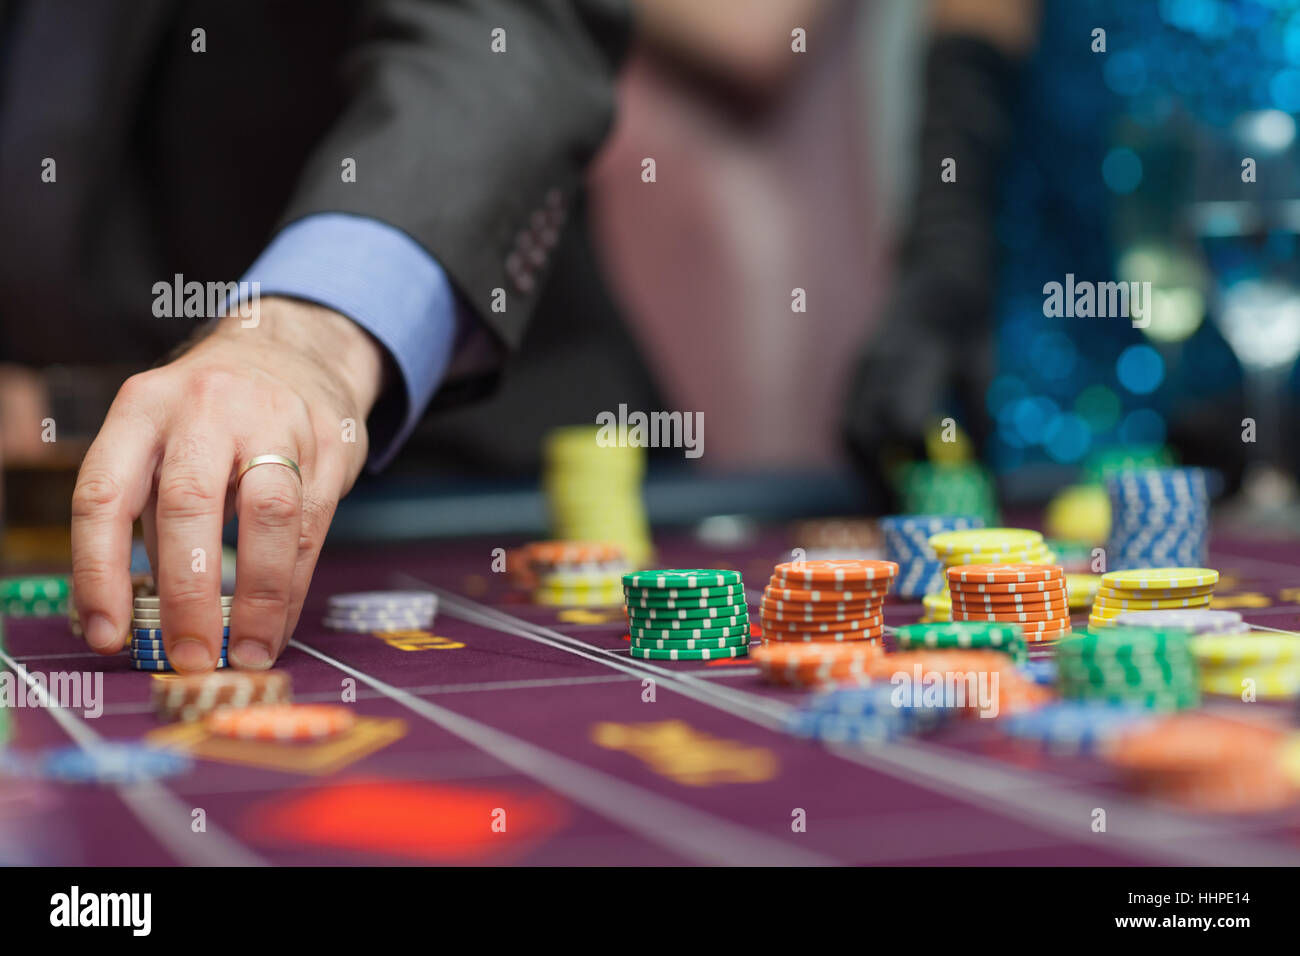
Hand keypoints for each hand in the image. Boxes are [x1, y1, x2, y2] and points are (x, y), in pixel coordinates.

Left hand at [71, 297, 384, 670]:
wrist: (294, 352)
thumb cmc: (211, 415)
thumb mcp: (160, 436)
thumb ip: (147, 509)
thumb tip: (136, 611)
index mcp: (142, 407)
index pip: (104, 494)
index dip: (99, 572)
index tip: (108, 635)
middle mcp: (205, 407)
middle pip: (190, 505)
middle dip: (188, 594)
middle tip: (190, 654)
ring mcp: (274, 421)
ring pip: (267, 516)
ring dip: (257, 597)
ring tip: (247, 651)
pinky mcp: (327, 445)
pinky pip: (310, 526)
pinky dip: (293, 586)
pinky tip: (277, 622)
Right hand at [840, 273, 993, 505]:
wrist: (935, 269)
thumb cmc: (966, 316)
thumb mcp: (984, 361)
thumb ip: (981, 415)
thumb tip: (987, 474)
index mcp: (916, 355)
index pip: (905, 418)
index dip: (915, 462)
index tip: (933, 489)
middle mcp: (880, 362)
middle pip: (867, 431)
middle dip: (882, 476)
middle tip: (904, 511)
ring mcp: (860, 367)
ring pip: (850, 429)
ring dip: (865, 468)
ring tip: (888, 499)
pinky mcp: (853, 373)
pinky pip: (847, 420)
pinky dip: (860, 452)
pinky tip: (879, 471)